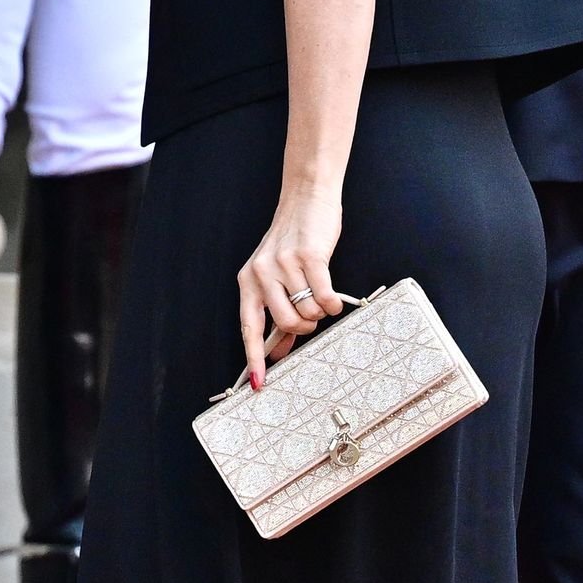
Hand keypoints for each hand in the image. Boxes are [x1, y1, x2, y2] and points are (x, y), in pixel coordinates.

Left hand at [238, 186, 344, 388]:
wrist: (306, 198)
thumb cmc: (292, 240)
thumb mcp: (273, 274)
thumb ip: (275, 309)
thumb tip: (280, 349)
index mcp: (248, 280)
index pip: (249, 327)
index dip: (255, 358)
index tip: (258, 384)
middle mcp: (262, 273)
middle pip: (286, 324)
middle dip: (304, 327)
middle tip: (311, 315)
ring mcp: (285, 264)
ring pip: (308, 312)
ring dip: (320, 311)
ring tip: (320, 294)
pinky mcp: (309, 256)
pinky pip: (325, 298)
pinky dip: (333, 304)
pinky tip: (333, 297)